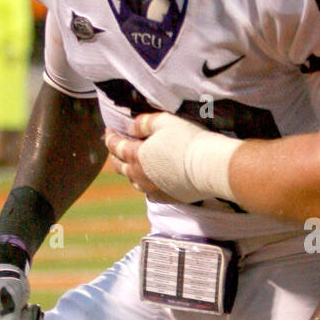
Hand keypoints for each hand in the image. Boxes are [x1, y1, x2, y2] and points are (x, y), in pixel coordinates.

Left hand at [106, 113, 235, 204]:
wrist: (210, 166)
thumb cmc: (188, 140)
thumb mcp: (164, 122)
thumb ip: (144, 123)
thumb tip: (132, 128)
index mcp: (136, 155)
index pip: (115, 146)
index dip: (110, 136)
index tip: (109, 130)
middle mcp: (140, 175)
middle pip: (120, 167)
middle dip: (116, 156)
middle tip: (117, 148)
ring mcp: (153, 189)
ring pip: (133, 182)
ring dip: (130, 172)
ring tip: (134, 164)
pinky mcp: (167, 197)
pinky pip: (150, 193)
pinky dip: (146, 185)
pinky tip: (151, 180)